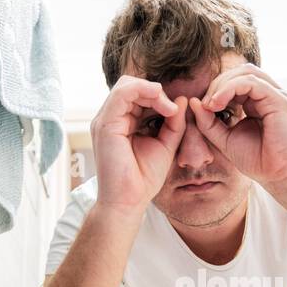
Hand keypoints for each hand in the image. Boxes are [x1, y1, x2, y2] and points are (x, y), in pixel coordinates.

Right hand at [90, 76, 187, 214]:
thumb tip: (181, 99)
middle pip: (131, 85)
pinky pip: (123, 93)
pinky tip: (162, 105)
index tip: (175, 111)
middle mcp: (110, 118)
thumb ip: (173, 123)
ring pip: (127, 84)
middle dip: (156, 91)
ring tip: (169, 108)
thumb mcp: (165, 144)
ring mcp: (105, 120)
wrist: (128, 202)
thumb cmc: (143, 178)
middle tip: (172, 109)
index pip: (137, 94)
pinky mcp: (106, 124)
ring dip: (152, 91)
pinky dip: (144, 91)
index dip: (158, 96)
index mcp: (121, 122)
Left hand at [190, 64, 286, 188]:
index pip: (236, 80)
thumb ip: (209, 122)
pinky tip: (218, 103)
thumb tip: (193, 102)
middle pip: (240, 71)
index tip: (203, 108)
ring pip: (245, 72)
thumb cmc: (257, 160)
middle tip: (205, 104)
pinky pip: (251, 82)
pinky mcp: (279, 100)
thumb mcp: (225, 139)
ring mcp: (276, 95)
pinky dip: (230, 89)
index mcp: (259, 101)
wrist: (279, 177)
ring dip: (223, 84)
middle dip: (218, 84)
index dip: (216, 89)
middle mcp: (269, 95)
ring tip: (211, 104)